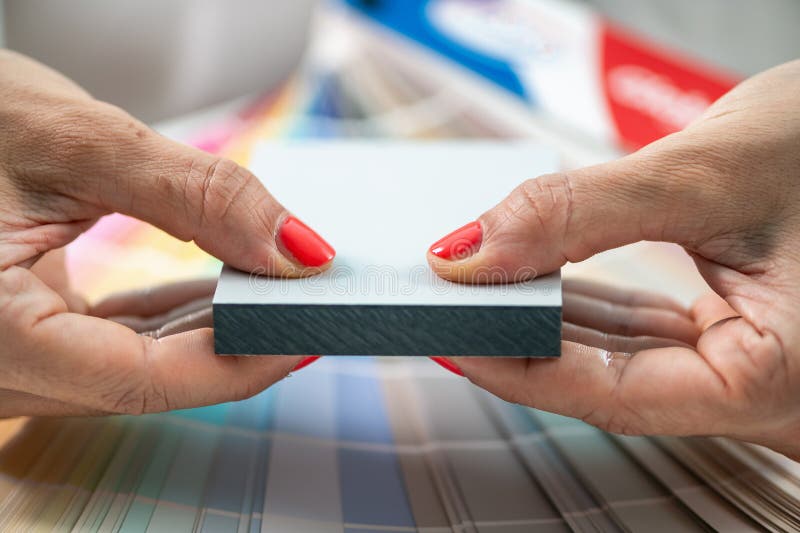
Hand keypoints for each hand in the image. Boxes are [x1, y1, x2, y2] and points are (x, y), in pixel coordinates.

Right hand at [0, 51, 333, 416]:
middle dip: (237, 342)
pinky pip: (116, 344)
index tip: (308, 328)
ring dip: (212, 329)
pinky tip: (223, 289)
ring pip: (136, 366)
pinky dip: (175, 318)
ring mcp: (13, 355)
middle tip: (307, 303)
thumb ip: (196, 196)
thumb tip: (295, 249)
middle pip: (146, 379)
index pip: (140, 379)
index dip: (240, 360)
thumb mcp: (80, 142)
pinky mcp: (30, 333)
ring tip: (277, 291)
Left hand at [427, 60, 799, 458]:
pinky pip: (647, 338)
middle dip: (524, 342)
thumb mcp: (710, 173)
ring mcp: (753, 369)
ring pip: (623, 363)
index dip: (517, 365)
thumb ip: (583, 214)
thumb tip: (474, 250)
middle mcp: (768, 394)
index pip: (611, 396)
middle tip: (453, 304)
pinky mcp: (739, 339)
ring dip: (550, 324)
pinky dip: (589, 311)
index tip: (451, 331)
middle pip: (609, 384)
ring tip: (482, 290)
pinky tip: (540, 285)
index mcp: (779, 381)